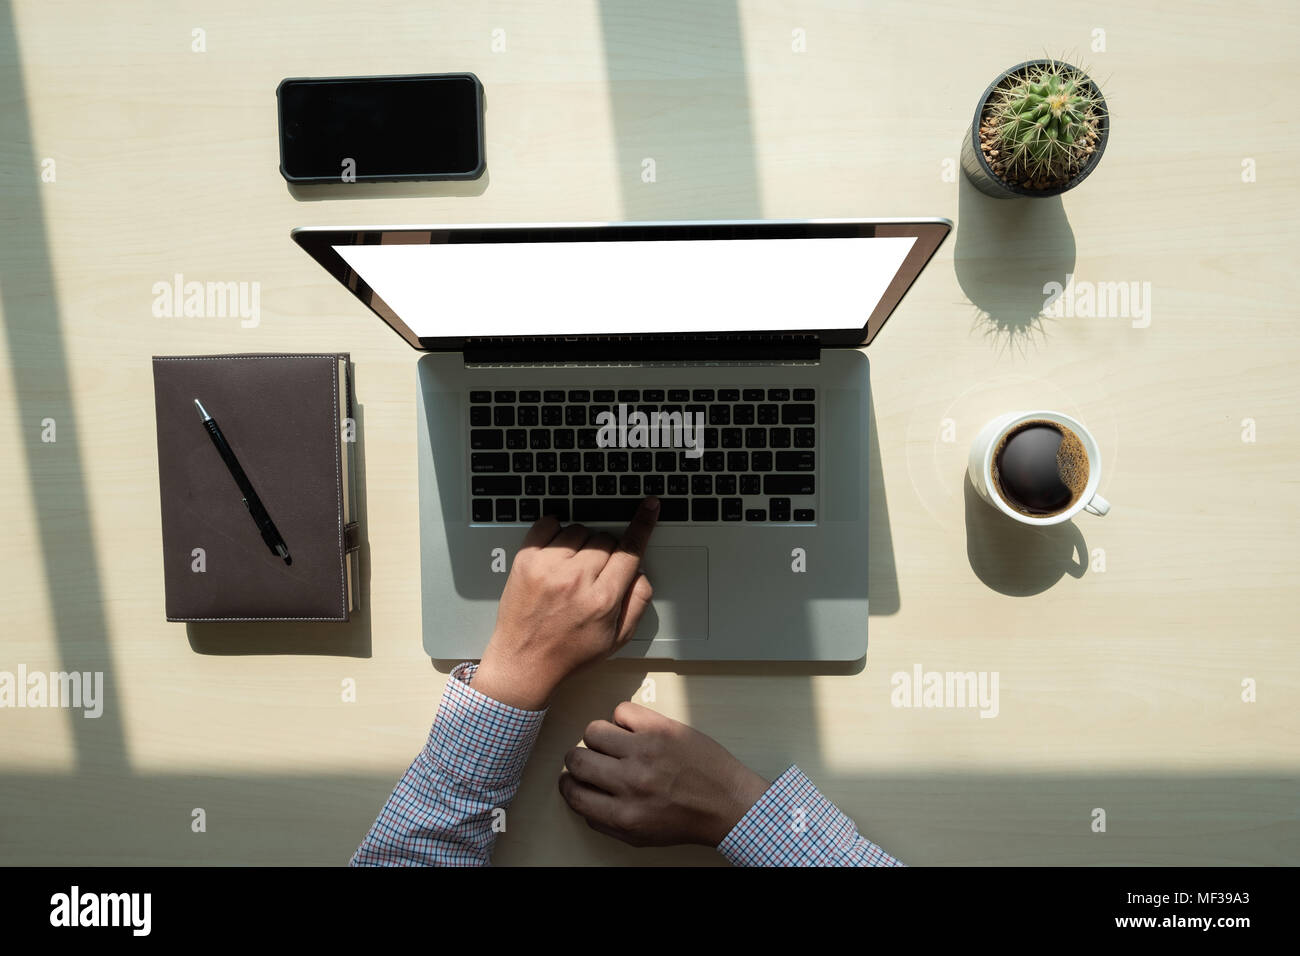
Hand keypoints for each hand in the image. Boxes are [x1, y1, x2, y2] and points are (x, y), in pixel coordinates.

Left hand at [470, 498, 659, 709]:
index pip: (630, 550)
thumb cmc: (570, 653)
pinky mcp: (526, 561)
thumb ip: (637, 603)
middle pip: (606, 539)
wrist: (523, 663)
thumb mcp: (617, 639)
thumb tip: (641, 572)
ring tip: (571, 568)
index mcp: (603, 599)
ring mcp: (548, 568)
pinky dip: (555, 531)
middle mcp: (577, 580)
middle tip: (594, 574)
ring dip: (581, 543)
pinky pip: (548, 525)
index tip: (649, 507)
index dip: (643, 525)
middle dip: (606, 552)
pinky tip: (556, 552)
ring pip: (580, 530)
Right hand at [559, 701, 769, 846]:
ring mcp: (646, 752)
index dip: (569, 784)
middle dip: (578, 760)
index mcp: (624, 815)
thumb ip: (605, 823)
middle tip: (592, 760)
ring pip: (594, 731)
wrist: (728, 803)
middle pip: (576, 758)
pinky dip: (624, 720)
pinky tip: (636, 732)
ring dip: (600, 738)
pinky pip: (622, 711)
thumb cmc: (687, 820)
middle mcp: (631, 783)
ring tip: (617, 745)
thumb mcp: (640, 837)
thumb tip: (580, 797)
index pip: (573, 793)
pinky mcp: (662, 729)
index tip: (574, 779)